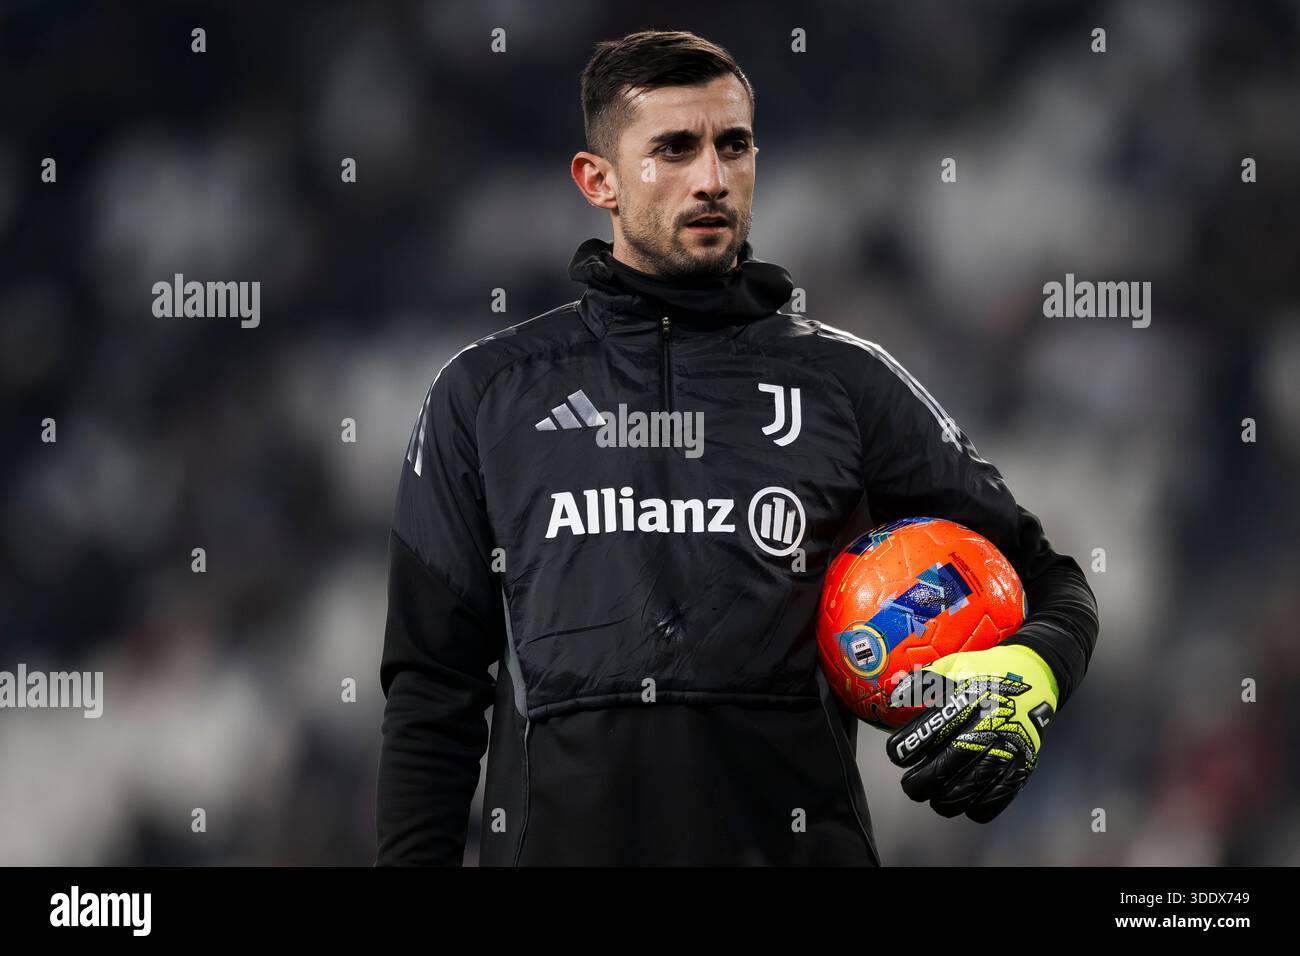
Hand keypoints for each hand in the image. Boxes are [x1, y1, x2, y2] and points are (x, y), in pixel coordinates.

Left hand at [884, 644, 1057, 822]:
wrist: (1037, 672)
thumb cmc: (987, 670)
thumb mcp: (954, 665)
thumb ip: (923, 681)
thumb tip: (894, 697)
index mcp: (968, 697)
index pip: (933, 726)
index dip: (910, 745)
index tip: (896, 756)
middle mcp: (989, 721)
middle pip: (953, 759)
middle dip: (925, 779)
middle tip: (910, 787)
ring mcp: (1010, 743)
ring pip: (977, 780)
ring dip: (952, 798)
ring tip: (935, 801)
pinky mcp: (1026, 758)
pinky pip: (1005, 789)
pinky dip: (985, 804)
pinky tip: (969, 808)